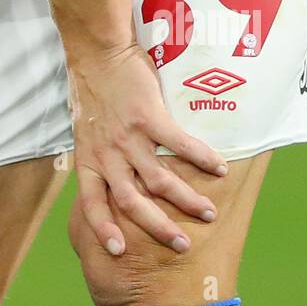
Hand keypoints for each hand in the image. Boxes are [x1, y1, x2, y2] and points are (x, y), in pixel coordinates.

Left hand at [69, 42, 228, 255]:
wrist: (97, 54)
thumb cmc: (94, 93)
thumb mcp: (87, 132)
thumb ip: (101, 157)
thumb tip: (119, 180)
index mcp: (89, 159)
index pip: (91, 203)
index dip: (103, 228)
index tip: (118, 251)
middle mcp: (107, 153)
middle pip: (132, 202)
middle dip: (158, 227)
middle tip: (181, 245)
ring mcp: (128, 136)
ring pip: (159, 180)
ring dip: (186, 200)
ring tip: (208, 214)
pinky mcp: (148, 116)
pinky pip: (179, 145)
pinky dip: (201, 158)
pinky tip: (219, 167)